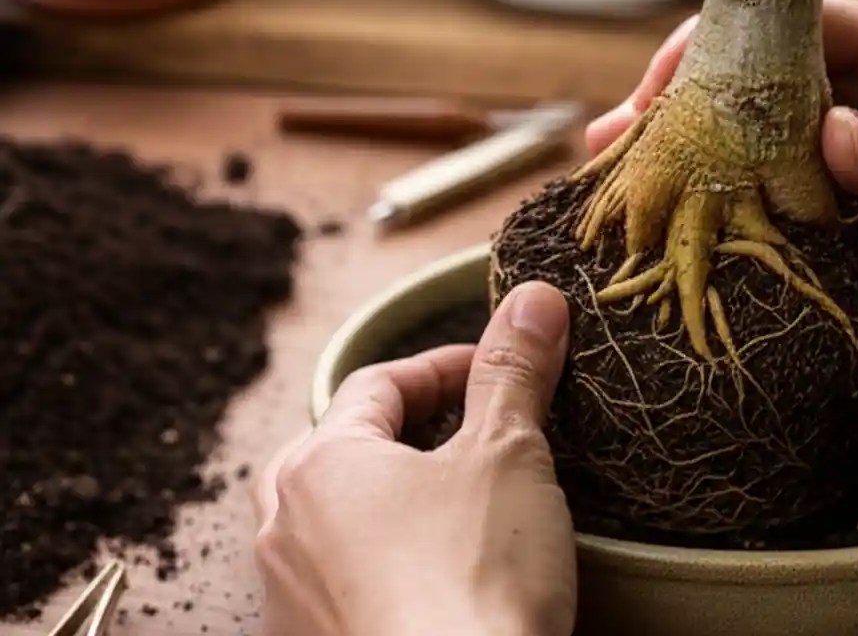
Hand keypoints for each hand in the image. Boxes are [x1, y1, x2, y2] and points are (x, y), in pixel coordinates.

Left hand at [254, 282, 575, 635]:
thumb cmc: (475, 581)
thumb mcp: (508, 455)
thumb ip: (515, 372)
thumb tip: (535, 296)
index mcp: (321, 465)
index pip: (380, 385)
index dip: (450, 367)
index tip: (503, 369)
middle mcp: (285, 528)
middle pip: (345, 449)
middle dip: (411, 433)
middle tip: (473, 434)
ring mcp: (290, 599)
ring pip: (337, 522)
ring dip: (394, 501)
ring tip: (457, 507)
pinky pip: (343, 585)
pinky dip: (386, 565)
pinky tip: (436, 579)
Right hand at [590, 0, 857, 321]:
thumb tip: (826, 140)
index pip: (795, 32)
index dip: (722, 49)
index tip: (663, 85)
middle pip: (762, 88)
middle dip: (690, 110)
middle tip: (615, 142)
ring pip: (768, 146)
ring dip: (706, 166)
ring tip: (634, 191)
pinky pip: (794, 201)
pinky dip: (747, 214)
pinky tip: (701, 236)